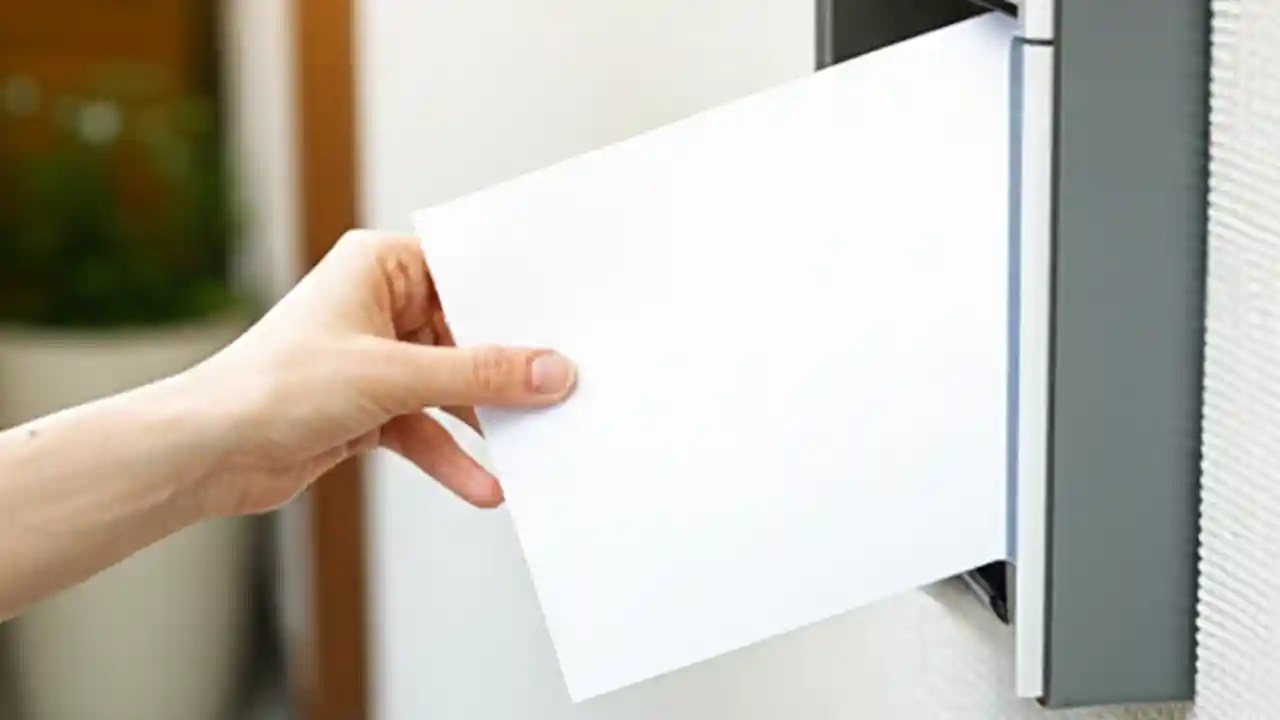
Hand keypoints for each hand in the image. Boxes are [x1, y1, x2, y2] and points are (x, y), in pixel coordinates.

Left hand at [187, 230, 575, 515]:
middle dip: (507, 370)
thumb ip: (477, 374)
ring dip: (483, 420)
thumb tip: (549, 370)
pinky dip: (452, 456)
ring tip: (532, 443)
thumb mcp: (393, 376)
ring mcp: (376, 360)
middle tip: (560, 390)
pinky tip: (484, 485)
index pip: (465, 272)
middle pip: (465, 334)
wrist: (208, 453)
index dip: (514, 300)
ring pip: (451, 385)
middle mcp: (379, 306)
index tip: (563, 325)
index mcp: (378, 266)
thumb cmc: (274, 386)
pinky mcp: (370, 408)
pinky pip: (427, 428)